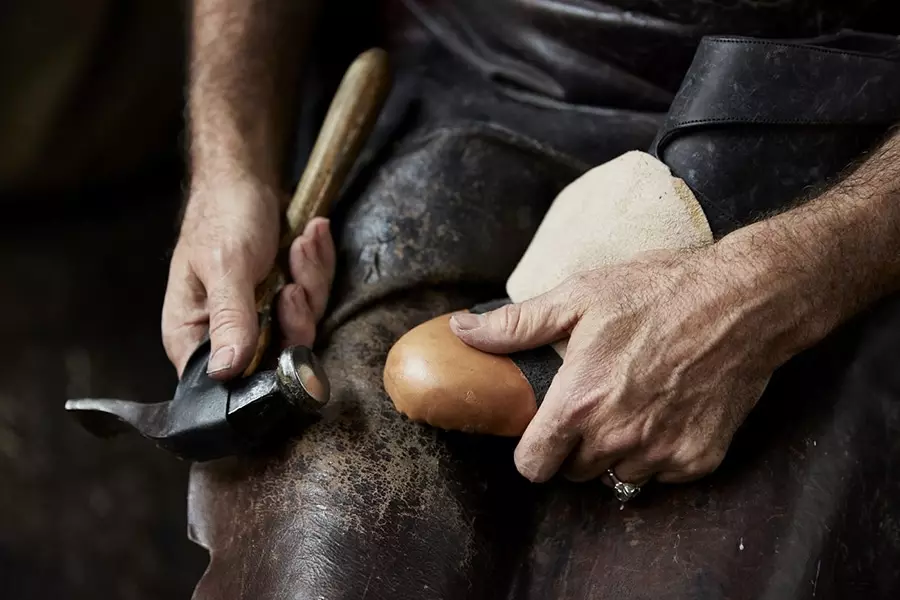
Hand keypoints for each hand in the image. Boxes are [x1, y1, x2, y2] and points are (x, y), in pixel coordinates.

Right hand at [162, 177, 335, 379]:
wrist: (246, 175)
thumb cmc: (223, 215)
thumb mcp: (225, 266)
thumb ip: (230, 318)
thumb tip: (225, 371)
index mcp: (193, 334)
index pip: (228, 383)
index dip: (264, 368)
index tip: (284, 326)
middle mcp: (226, 333)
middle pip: (278, 355)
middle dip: (296, 314)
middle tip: (292, 282)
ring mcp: (259, 316)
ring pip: (303, 325)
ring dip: (308, 281)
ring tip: (300, 244)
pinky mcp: (285, 299)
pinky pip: (314, 299)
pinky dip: (316, 267)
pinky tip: (310, 236)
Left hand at [450, 247, 797, 485]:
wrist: (743, 300)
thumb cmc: (658, 292)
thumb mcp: (579, 296)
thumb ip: (516, 325)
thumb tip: (462, 331)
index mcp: (579, 403)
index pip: (532, 466)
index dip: (533, 452)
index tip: (543, 432)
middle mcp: (617, 436)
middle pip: (574, 472)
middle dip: (575, 446)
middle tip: (593, 403)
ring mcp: (661, 451)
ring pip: (618, 475)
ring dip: (617, 452)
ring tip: (632, 403)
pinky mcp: (699, 458)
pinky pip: (663, 473)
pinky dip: (660, 451)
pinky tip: (668, 409)